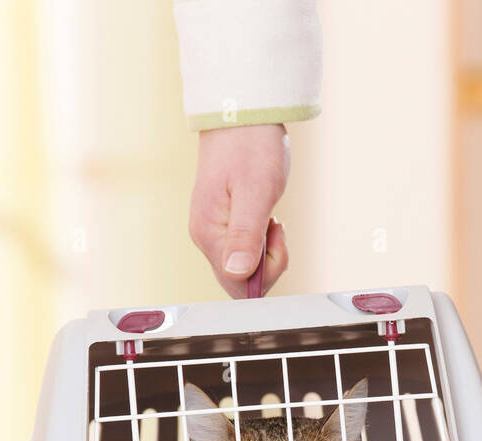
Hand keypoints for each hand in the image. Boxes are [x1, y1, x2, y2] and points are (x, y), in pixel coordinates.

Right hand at [189, 124, 290, 297]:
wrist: (241, 115)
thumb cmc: (250, 146)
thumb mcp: (256, 191)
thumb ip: (245, 235)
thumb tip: (237, 273)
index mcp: (208, 234)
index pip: (237, 283)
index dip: (265, 272)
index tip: (276, 237)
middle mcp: (206, 238)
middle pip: (240, 280)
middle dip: (267, 262)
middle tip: (275, 225)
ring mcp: (213, 232)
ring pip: (245, 266)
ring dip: (267, 249)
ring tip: (269, 215)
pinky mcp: (223, 225)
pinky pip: (245, 250)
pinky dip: (262, 240)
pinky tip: (264, 216)